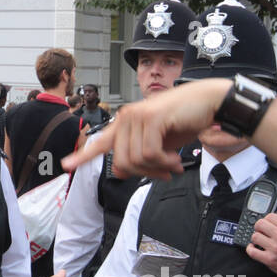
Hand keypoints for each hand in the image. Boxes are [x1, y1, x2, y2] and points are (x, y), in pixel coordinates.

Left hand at [62, 78, 231, 178]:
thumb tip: (121, 172)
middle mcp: (126, 118)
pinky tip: (175, 159)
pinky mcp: (150, 118)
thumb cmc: (186, 121)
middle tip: (166, 172)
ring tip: (173, 164)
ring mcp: (136, 116)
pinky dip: (164, 163)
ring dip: (158, 169)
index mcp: (126, 124)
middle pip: (122, 163)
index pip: (101, 141)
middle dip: (145, 173)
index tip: (66, 165)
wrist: (210, 103)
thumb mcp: (160, 144)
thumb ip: (140, 155)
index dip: (83, 155)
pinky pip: (148, 154)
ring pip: (135, 160)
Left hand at [247, 212, 276, 276]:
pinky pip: (252, 251)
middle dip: (259, 228)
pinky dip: (250, 249)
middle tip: (261, 232)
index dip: (266, 220)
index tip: (266, 224)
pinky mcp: (270, 260)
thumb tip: (271, 222)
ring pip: (254, 236)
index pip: (270, 216)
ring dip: (256, 239)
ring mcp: (275, 248)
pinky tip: (254, 249)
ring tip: (260, 242)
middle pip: (259, 224)